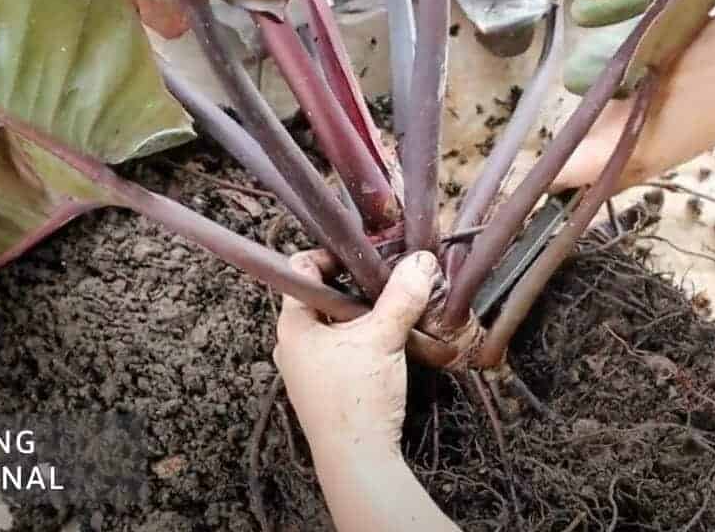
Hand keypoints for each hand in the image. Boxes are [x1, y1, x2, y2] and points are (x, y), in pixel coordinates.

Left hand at [273, 250, 437, 455]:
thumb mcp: (383, 338)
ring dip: (364, 313)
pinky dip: (364, 337)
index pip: (301, 267)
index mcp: (293, 323)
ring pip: (336, 323)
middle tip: (389, 277)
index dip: (333, 254)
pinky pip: (342, 347)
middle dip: (357, 285)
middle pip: (323, 294)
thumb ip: (402, 296)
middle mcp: (293, 342)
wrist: (358, 461)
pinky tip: (391, 339)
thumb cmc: (357, 399)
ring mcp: (307, 366)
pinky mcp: (325, 385)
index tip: (366, 254)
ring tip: (396, 305)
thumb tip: (421, 261)